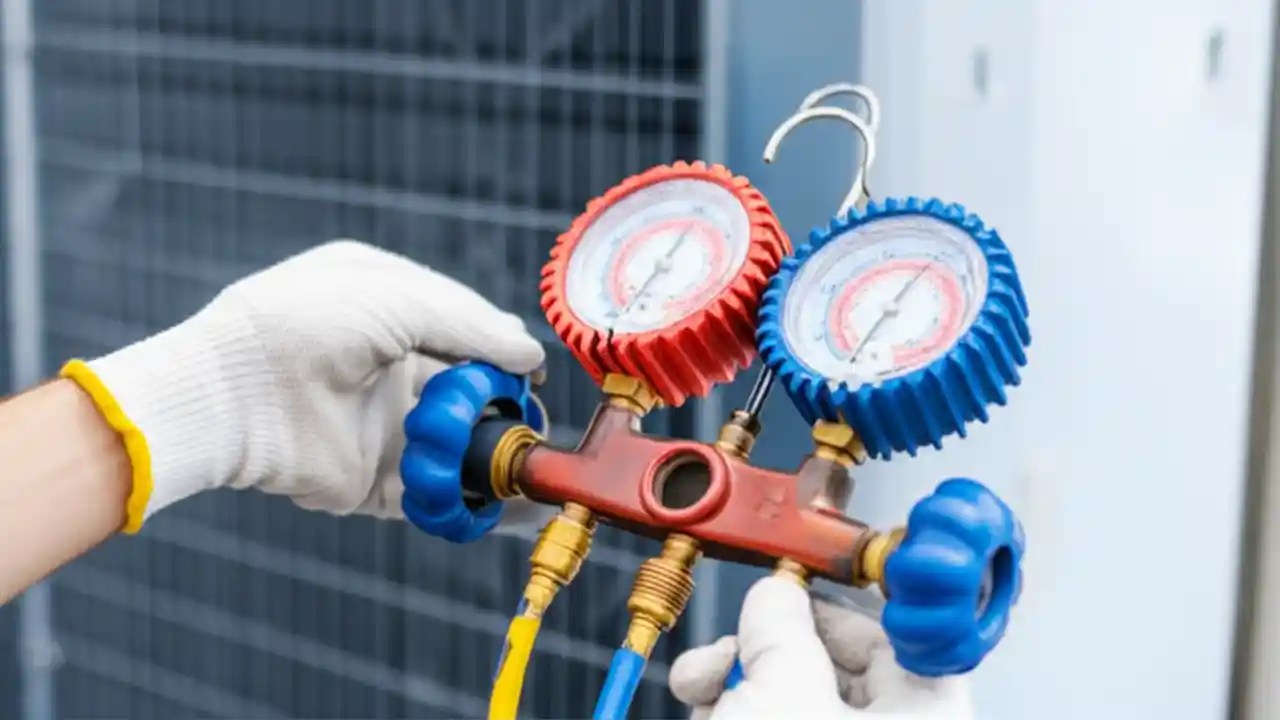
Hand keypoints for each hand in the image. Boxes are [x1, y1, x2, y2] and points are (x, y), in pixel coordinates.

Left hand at [63, 240, 549, 532]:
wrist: (233, 396)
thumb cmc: (305, 326)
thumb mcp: (398, 297)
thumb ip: (471, 323)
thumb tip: (530, 354)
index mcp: (385, 307)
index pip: (462, 326)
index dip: (500, 347)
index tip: (530, 370)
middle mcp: (385, 365)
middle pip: (468, 387)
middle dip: (506, 405)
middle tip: (531, 419)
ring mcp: (379, 423)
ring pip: (457, 443)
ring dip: (495, 455)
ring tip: (526, 462)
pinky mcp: (370, 478)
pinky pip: (432, 494)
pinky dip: (471, 504)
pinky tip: (513, 508)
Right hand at [669, 577, 972, 719]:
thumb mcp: (782, 695)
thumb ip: (780, 629)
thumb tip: (774, 593)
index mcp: (925, 715)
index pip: (906, 636)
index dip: (850, 601)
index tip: (808, 578)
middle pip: (837, 664)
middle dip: (769, 643)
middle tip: (737, 637)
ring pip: (794, 696)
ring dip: (738, 676)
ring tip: (702, 679)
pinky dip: (732, 711)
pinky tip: (702, 705)